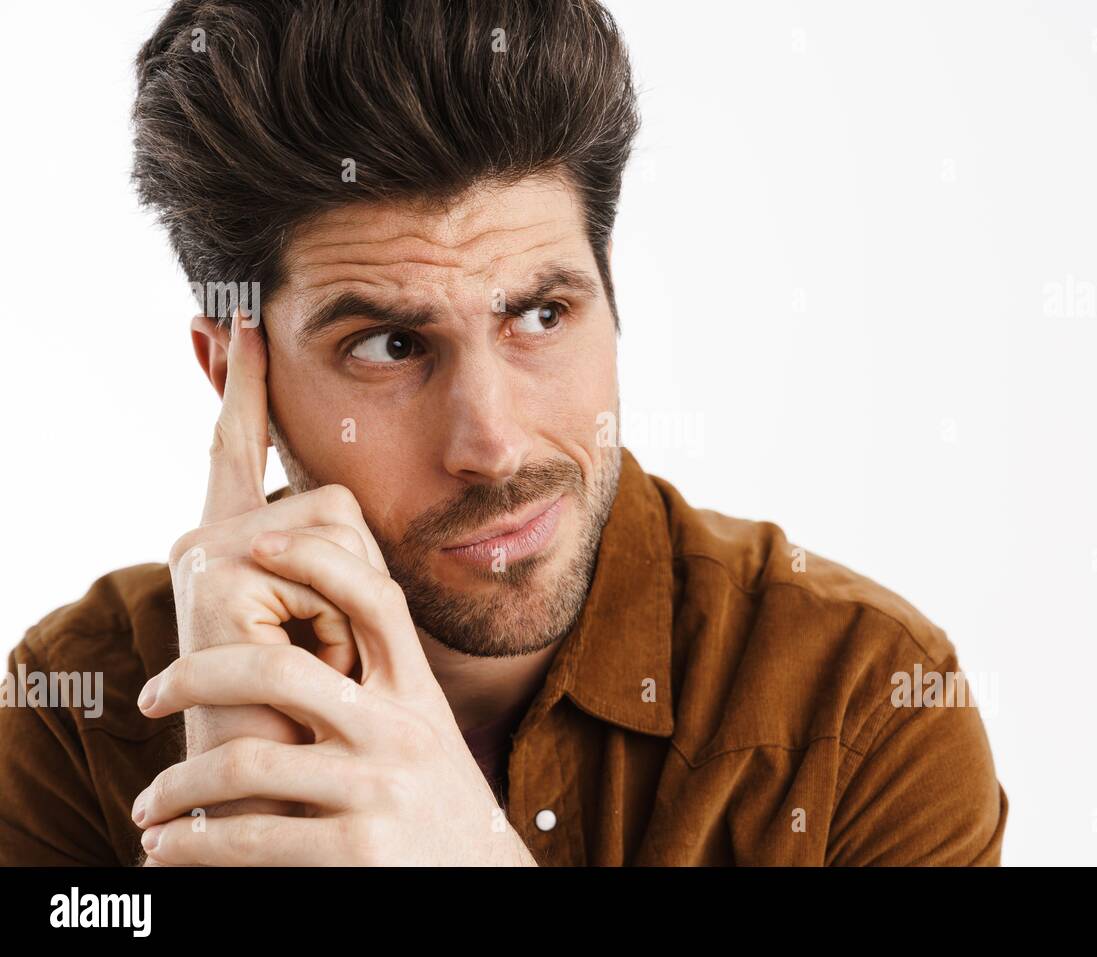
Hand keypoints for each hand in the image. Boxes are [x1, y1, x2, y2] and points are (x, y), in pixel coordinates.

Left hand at [134, 528, 536, 865]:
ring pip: (248, 765)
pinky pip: (251, 839)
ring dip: (177, 785)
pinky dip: (195, 845)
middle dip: (195, 674)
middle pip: (281, 668)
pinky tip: (172, 848)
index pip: (375, 598)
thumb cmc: (437, 801)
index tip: (258, 544)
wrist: (481, 882)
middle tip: (152, 695)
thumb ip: (382, 683)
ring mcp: (380, 791)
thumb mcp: (427, 729)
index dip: (319, 559)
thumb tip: (319, 615)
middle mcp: (403, 731)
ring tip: (149, 804)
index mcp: (418, 692)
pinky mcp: (358, 853)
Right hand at [153, 309, 388, 858]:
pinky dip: (338, 622)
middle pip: (335, 501)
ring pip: (338, 529)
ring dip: (353, 606)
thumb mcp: (333, 627)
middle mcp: (208, 541)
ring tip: (319, 664)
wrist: (279, 798)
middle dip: (359, 578)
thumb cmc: (315, 717)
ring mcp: (205, 555)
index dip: (240, 385)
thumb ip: (333, 561)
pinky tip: (307, 663)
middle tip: (328, 651)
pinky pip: (324, 563)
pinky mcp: (215, 577)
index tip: (232, 316)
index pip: (237, 450)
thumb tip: (337, 505)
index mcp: (230, 547)